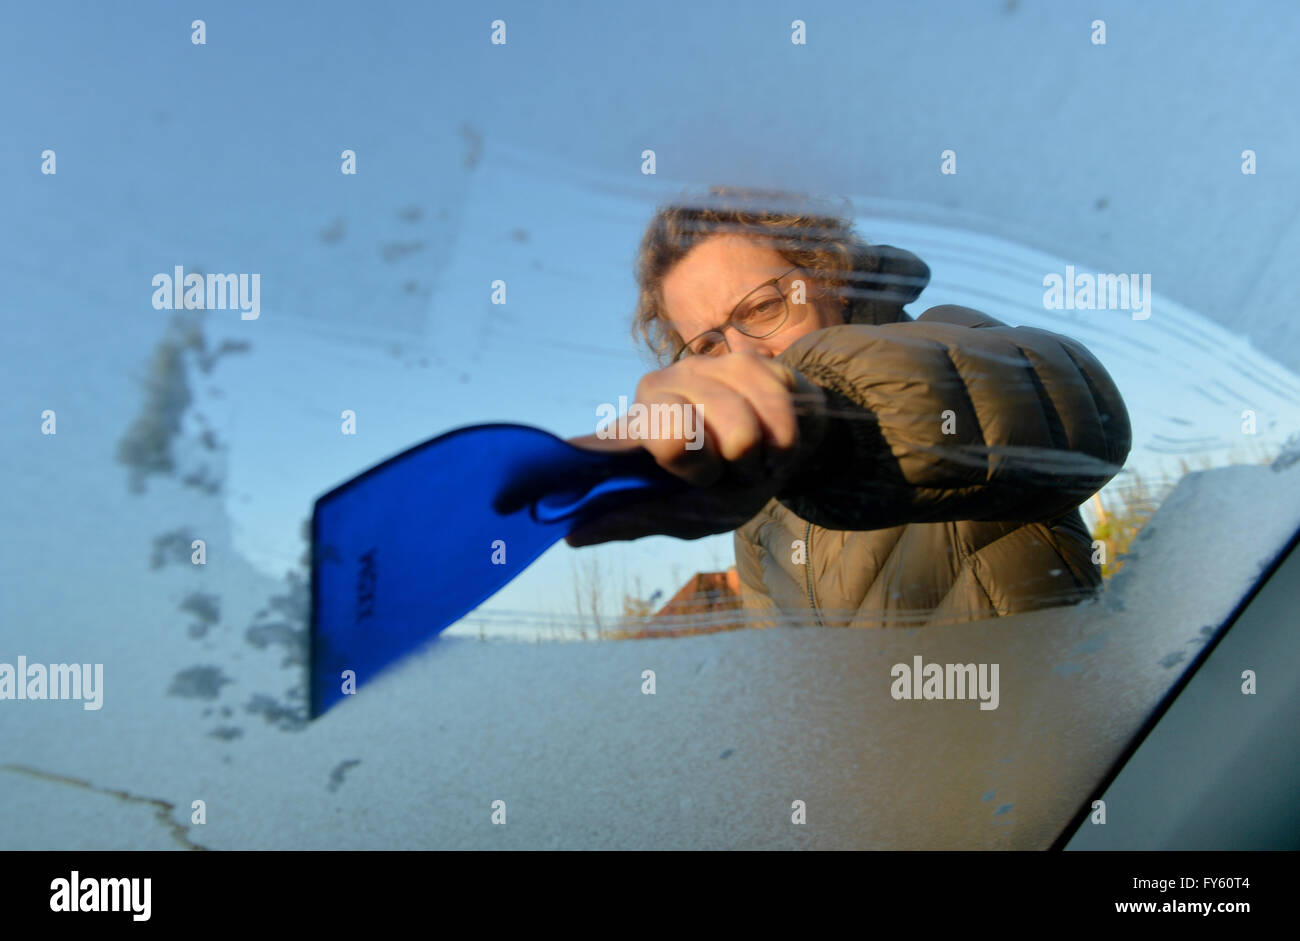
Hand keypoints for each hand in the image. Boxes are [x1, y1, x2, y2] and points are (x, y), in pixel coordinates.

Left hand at [565, 353, 826, 545]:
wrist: (788, 451)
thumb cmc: (729, 483)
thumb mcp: (688, 515)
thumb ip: (637, 520)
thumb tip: (571, 536)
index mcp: (633, 431)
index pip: (603, 443)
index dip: (591, 460)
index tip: (554, 485)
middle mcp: (655, 390)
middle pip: (677, 440)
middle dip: (710, 471)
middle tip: (717, 472)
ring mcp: (701, 368)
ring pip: (740, 434)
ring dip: (754, 461)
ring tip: (747, 458)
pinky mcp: (749, 360)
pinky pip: (775, 416)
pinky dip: (784, 444)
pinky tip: (773, 440)